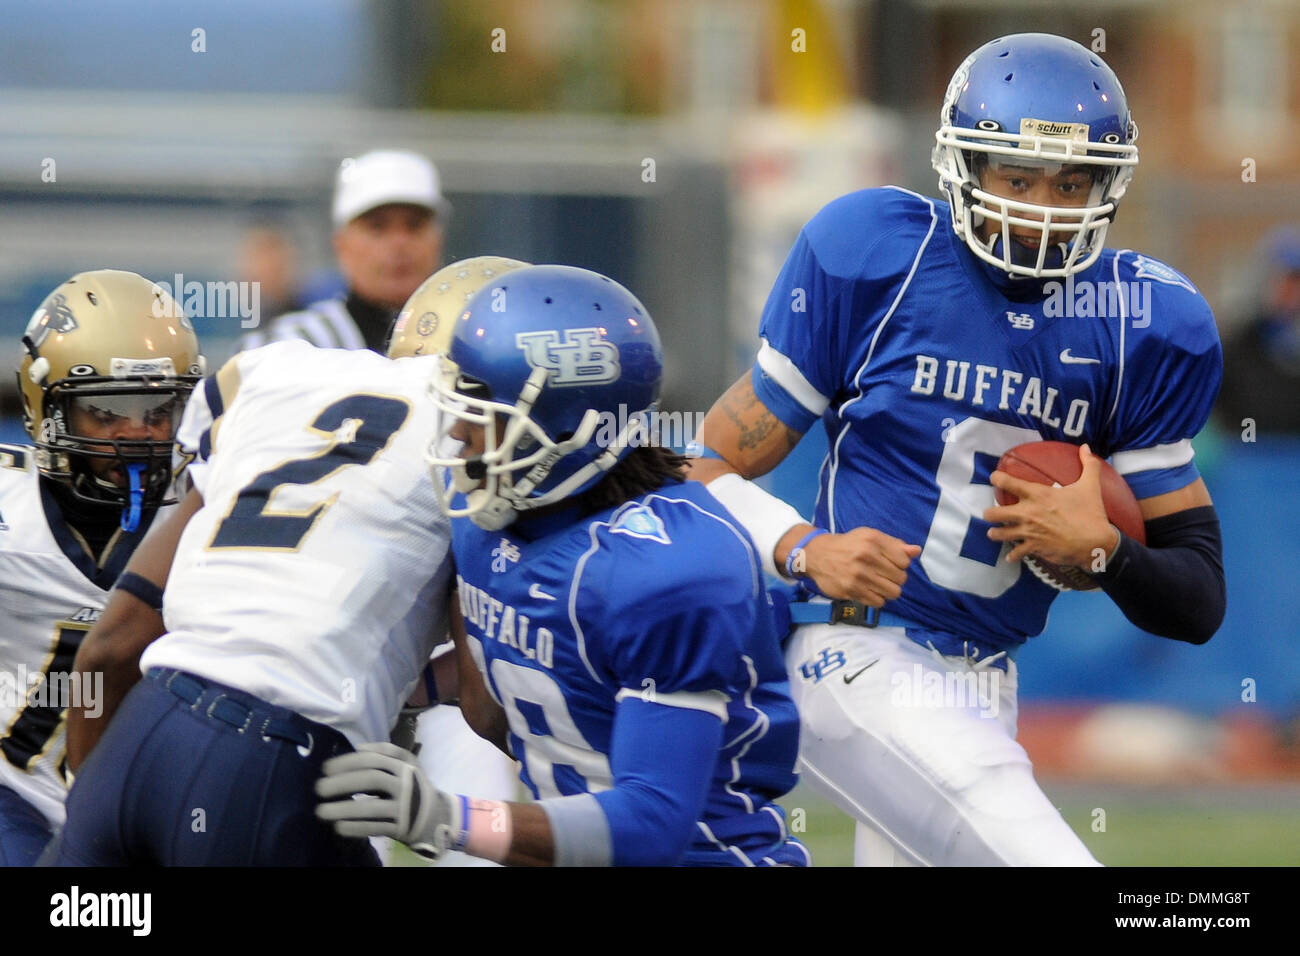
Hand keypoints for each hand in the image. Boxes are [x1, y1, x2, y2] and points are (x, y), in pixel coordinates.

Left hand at [315, 742, 460, 859]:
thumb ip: (386, 752)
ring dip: (343, 809)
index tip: (325, 768)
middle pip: (371, 779)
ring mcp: (404, 808)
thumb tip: (357, 747)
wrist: (436, 815)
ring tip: (320, 811)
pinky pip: (374, 828)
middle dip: (342, 783)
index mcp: (405, 766)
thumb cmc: (414, 785)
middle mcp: (406, 784)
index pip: (374, 760)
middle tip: (318, 788)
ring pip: (370, 807)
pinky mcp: (401, 828)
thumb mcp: (407, 764)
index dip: (348, 762)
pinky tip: (338, 827)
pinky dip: (355, 828)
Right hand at [799, 527, 922, 606]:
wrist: (817, 555)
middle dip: (895, 578)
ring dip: (888, 590)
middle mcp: (866, 557)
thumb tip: (917, 551)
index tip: (890, 563)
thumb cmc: (848, 545)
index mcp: (873, 541)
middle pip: (901, 578)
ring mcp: (858, 575)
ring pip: (893, 593)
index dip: (900, 564)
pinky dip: (877, 598)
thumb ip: (895, 544)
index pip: (904, 561)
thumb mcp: (870, 537)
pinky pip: (878, 602)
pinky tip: (869, 590)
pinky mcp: (851, 590)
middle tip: (883, 574)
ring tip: (878, 584)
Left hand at [984, 443, 1117, 567]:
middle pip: (993, 513)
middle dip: (989, 513)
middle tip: (992, 513)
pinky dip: (1012, 554)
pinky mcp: (1034, 548)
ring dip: (996, 533)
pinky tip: (1010, 555)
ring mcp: (1029, 532)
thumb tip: (1086, 447)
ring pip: (998, 534)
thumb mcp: (1090, 486)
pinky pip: (1015, 553)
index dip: (997, 478)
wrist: (1096, 543)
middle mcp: (1028, 513)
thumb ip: (1088, 464)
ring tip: (995, 532)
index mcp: (1038, 495)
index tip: (994, 478)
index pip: (1007, 482)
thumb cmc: (1091, 513)